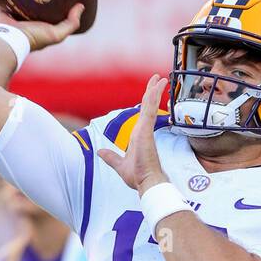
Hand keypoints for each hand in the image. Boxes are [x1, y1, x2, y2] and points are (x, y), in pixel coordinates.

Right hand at [0, 2, 83, 52]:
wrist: (9, 38)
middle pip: (35, 3)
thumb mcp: (56, 34)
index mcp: (39, 26)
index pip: (50, 13)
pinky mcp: (2, 7)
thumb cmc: (33, 37)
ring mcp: (13, 13)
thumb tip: (81, 6)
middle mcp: (26, 19)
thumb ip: (70, 23)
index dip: (56, 3)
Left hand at [98, 74, 168, 192]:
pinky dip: (152, 98)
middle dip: (152, 90)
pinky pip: (149, 110)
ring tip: (160, 78)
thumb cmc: (138, 177)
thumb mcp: (119, 165)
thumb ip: (111, 157)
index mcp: (138, 136)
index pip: (143, 114)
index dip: (147, 101)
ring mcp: (146, 129)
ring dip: (154, 90)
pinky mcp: (146, 130)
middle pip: (148, 105)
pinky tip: (156, 88)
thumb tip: (100, 152)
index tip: (151, 90)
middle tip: (158, 78)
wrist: (147, 183)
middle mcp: (143, 130)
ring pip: (150, 104)